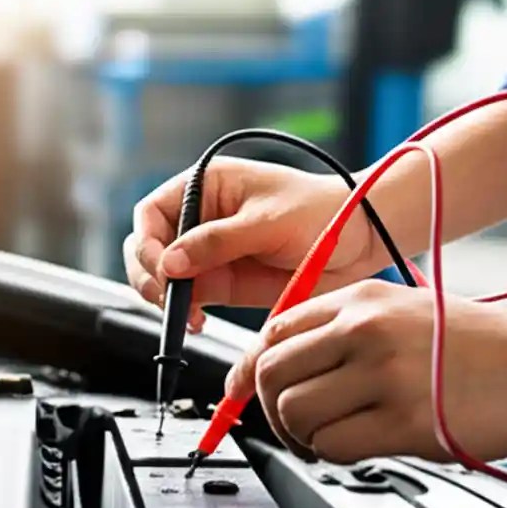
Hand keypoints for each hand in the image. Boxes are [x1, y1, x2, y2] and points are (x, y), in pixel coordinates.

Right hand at [123, 157, 383, 331]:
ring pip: (161, 277)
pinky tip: (197, 320)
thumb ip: (216, 242)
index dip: (147, 241)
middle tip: (168, 296)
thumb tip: (169, 263)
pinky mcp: (221, 283)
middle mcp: (199, 218)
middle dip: (149, 274)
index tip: (162, 267)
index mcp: (205, 186)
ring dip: (164, 298)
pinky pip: (187, 299)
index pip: (152, 212)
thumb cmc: (320, 211)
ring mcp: (208, 253)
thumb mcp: (266, 221)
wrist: (359, 241)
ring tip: (186, 312)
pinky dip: (183, 313)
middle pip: (147, 246)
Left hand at [225, 280, 506, 463]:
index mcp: (361, 300)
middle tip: (292, 427)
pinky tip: (355, 450)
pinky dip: (332, 456)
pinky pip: (332, 446)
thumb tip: (287, 364)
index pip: (273, 331)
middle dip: (269, 408)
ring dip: (300, 437)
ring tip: (327, 441)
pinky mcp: (404, 422)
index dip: (249, 368)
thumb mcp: (408, 313)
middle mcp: (364, 330)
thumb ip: (348, 330)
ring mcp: (383, 375)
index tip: (245, 392)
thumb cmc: (487, 347)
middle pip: (270, 372)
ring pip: (293, 412)